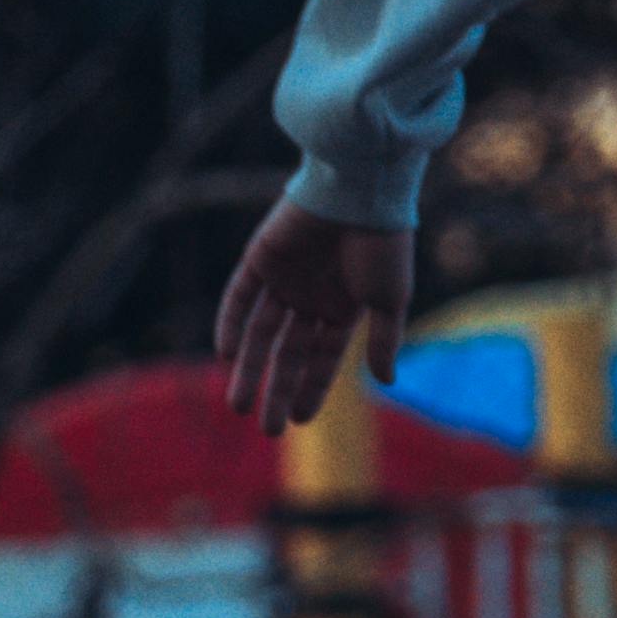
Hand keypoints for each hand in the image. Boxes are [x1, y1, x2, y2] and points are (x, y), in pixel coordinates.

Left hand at [211, 194, 416, 432]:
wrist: (362, 189)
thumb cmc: (383, 244)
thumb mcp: (390, 299)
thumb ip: (384, 340)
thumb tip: (386, 382)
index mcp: (343, 309)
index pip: (322, 358)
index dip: (311, 389)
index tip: (298, 421)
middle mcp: (310, 297)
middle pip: (287, 352)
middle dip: (276, 389)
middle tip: (266, 428)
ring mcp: (284, 278)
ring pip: (259, 332)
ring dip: (248, 367)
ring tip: (237, 405)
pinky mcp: (260, 257)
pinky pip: (239, 296)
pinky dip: (230, 322)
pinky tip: (226, 354)